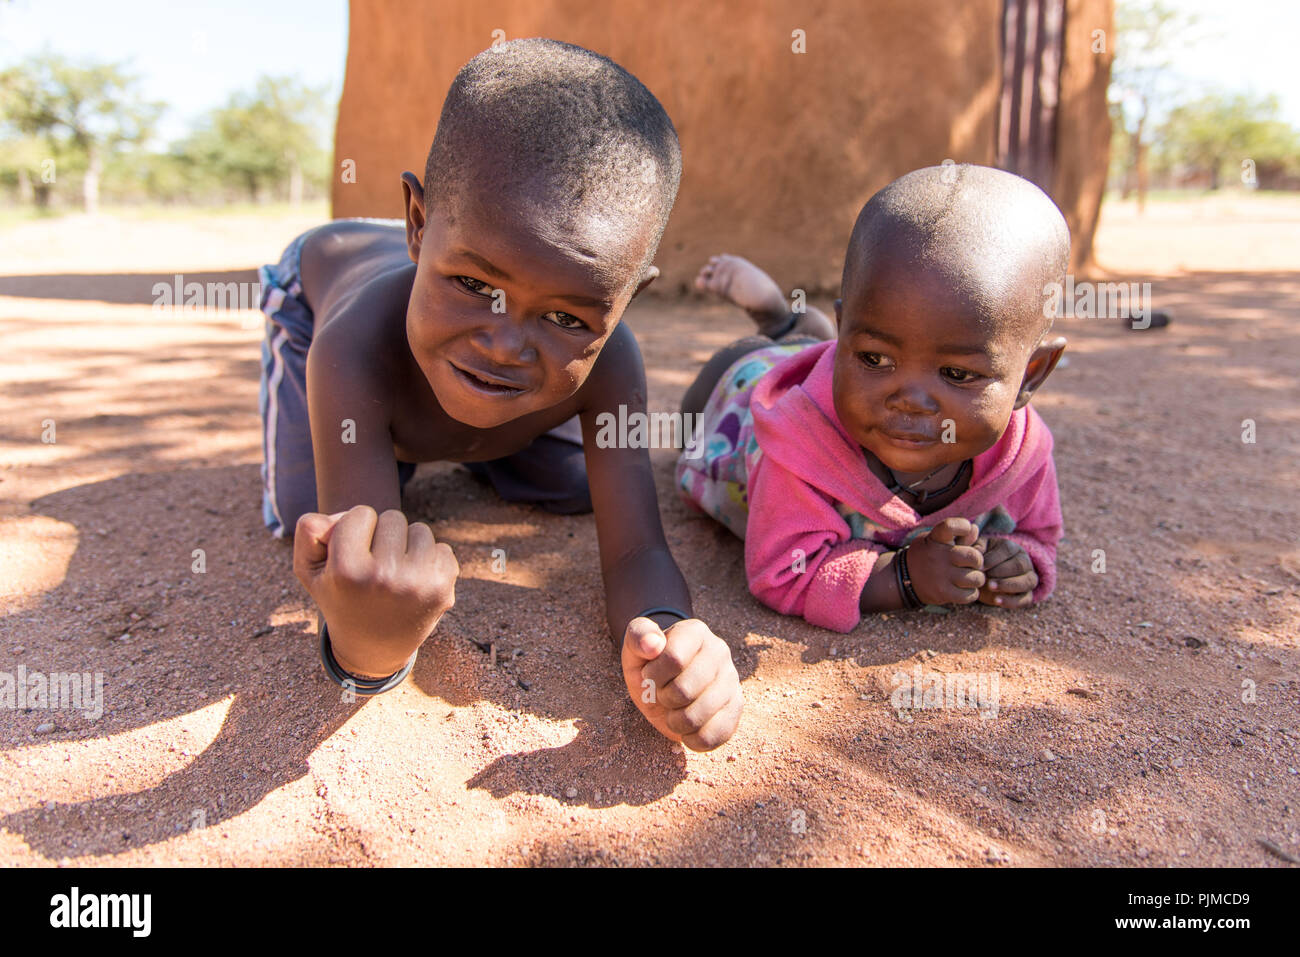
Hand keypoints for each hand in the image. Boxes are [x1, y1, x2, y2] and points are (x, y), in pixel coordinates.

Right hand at [293, 505, 457, 676]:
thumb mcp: (310, 570)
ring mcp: (418, 583)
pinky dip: (428, 562)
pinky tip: (413, 585)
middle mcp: (384, 576)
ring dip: (407, 547)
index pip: (360, 513)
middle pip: (392, 518)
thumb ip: (309, 532)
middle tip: (373, 569)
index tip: (351, 556)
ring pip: (419, 530)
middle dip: (382, 536)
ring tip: (393, 576)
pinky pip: (441, 548)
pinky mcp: (442, 587)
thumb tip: (340, 516)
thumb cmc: (340, 597)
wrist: (374, 648)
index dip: (354, 531)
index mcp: (347, 571)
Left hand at [621, 617, 741, 750]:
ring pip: (697, 717)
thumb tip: (652, 644)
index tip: (650, 673)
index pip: (674, 659)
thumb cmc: (649, 663)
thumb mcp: (635, 647)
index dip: (654, 675)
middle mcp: (720, 652)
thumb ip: (637, 636)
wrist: (665, 682)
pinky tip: (687, 727)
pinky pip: (713, 736)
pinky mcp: (735, 708)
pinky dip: (691, 739)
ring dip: (674, 721)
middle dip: (664, 698)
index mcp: (695, 632)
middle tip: (663, 692)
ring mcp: (732, 681)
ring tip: (674, 710)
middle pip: (684, 691)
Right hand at [905, 517, 984, 605]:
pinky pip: (971, 595)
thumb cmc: (926, 555)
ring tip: (967, 578)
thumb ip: (957, 536)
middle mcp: (938, 556)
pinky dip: (970, 593)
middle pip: (974, 557)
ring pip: (977, 578)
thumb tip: (975, 529)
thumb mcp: (935, 540)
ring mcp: (940, 576)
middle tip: (970, 564)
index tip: (965, 529)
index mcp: (935, 538)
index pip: (951, 526)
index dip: (963, 526)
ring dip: (976, 579)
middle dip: (977, 561)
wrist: (902, 578)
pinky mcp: (943, 593)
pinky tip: (962, 589)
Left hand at [975, 537, 1036, 607]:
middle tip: (984, 578)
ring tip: (990, 587)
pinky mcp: (1027, 595)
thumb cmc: (980, 560)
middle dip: (1000, 572)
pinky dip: (1012, 601)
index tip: (979, 567)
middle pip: (1019, 565)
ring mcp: (1028, 578)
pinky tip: (996, 601)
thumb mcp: (976, 551)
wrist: (984, 577)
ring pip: (1027, 582)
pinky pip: (1026, 599)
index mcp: (1012, 548)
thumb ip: (975, 548)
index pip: (1007, 550)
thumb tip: (975, 551)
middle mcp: (1024, 562)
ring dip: (1008, 585)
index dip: (992, 559)